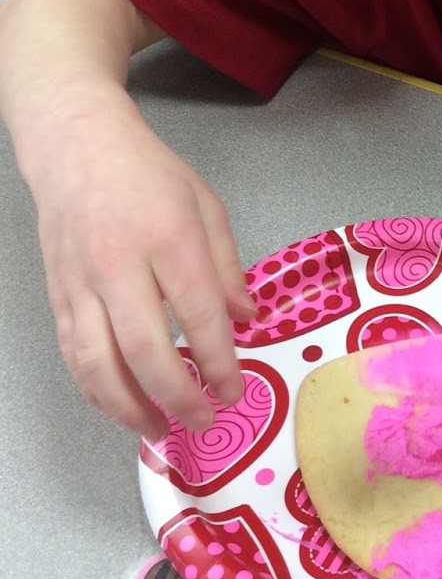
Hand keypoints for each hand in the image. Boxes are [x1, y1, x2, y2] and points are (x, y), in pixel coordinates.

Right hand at [25, 92, 255, 437]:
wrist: (77, 146)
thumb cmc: (149, 175)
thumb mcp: (206, 206)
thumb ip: (227, 267)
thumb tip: (246, 320)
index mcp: (168, 238)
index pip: (197, 314)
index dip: (218, 362)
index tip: (235, 392)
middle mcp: (119, 265)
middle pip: (145, 350)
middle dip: (177, 397)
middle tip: (202, 422)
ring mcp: (80, 283)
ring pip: (99, 364)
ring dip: (130, 408)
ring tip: (160, 431)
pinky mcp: (57, 295)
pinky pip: (74, 356)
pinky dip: (96, 390)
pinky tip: (122, 406)